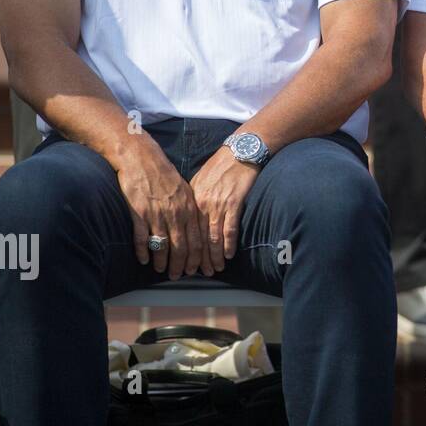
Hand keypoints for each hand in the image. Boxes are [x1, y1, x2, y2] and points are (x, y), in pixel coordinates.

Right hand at [114, 145, 204, 279]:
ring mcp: (157, 214)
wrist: (142, 159)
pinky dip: (143, 251)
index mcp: (189, 208)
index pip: (197, 239)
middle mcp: (176, 214)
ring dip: (162, 262)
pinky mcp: (139, 213)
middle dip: (181, 264)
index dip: (197, 257)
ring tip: (162, 271)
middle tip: (178, 276)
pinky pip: (142, 238)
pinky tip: (143, 260)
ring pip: (163, 246)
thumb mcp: (185, 190)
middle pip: (181, 247)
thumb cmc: (164, 174)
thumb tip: (195, 227)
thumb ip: (190, 209)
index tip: (196, 269)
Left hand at [189, 146, 260, 274]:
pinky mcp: (234, 202)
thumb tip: (190, 216)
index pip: (187, 231)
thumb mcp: (201, 180)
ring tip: (215, 269)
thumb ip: (195, 199)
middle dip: (197, 258)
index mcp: (193, 200)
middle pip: (198, 237)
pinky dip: (229, 243)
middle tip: (197, 273)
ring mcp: (218, 204)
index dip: (186, 249)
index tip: (185, 262)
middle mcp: (203, 204)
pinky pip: (230, 228)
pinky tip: (229, 255)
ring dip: (214, 256)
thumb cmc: (222, 165)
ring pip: (213, 236)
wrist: (240, 152)